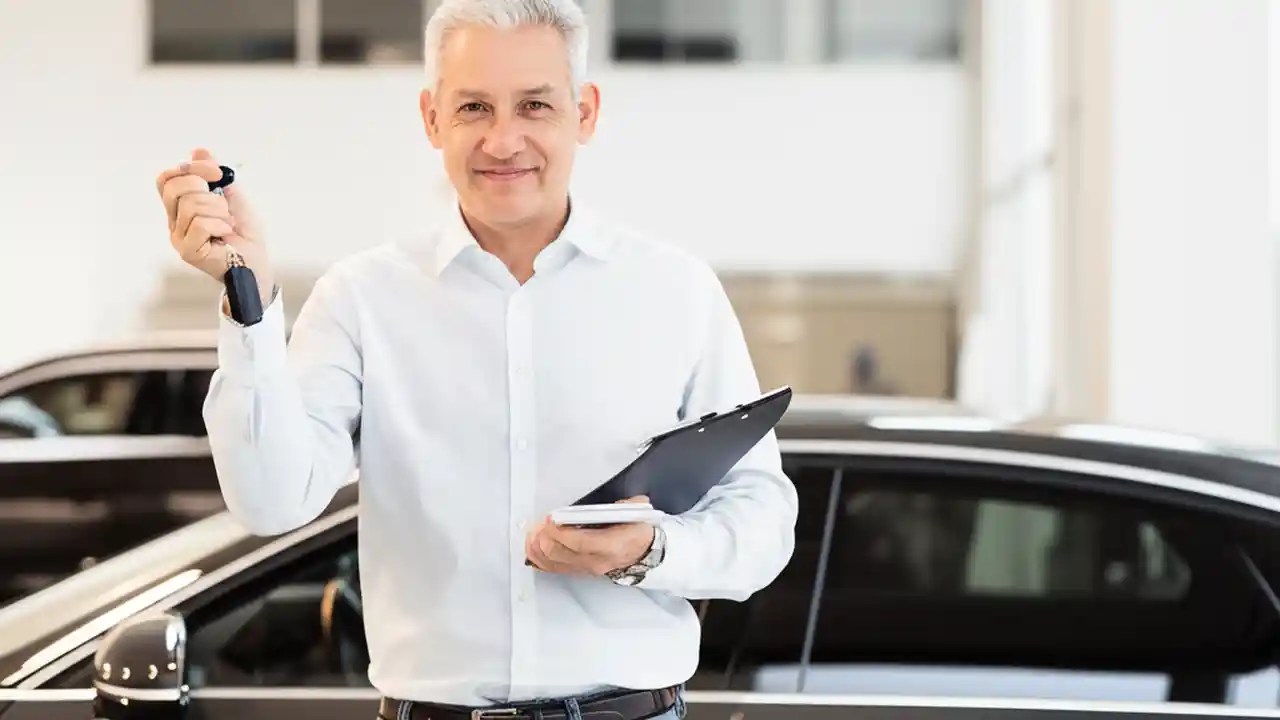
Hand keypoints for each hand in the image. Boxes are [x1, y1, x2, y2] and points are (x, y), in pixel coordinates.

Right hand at [155, 148, 274, 304]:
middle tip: (223, 204)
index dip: (190, 169)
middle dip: (204, 188)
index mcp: (181, 207)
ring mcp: (179, 237)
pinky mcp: (188, 251)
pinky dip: (219, 225)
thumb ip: (215, 174)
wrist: (258, 261)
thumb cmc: (245, 233)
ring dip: (218, 210)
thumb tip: (199, 151)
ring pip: (190, 205)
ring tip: (227, 223)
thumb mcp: (233, 196)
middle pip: (173, 188)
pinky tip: (225, 234)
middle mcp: (175, 221)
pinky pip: (200, 224)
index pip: (166, 179)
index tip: (217, 173)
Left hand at [525, 496, 655, 576]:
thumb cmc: (637, 530)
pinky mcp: (580, 570)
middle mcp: (598, 561)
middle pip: (562, 554)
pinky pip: (555, 568)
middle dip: (545, 538)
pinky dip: (540, 559)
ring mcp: (587, 568)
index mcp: (613, 546)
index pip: (581, 543)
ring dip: (538, 548)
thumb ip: (624, 505)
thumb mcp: (638, 511)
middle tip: (538, 524)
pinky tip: (532, 549)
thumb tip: (608, 505)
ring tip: (532, 534)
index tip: (550, 520)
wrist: (643, 552)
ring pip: (554, 563)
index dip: (561, 533)